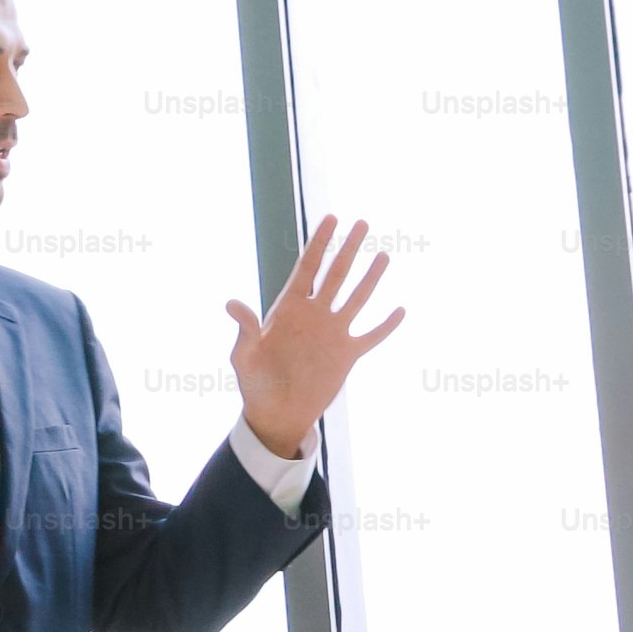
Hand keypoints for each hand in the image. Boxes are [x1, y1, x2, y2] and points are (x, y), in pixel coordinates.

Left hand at [225, 216, 405, 458]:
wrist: (276, 413)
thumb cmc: (254, 384)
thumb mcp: (245, 356)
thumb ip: (246, 330)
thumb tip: (232, 304)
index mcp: (289, 309)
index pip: (308, 268)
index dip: (319, 243)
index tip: (330, 218)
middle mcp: (314, 315)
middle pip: (335, 274)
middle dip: (348, 248)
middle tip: (362, 223)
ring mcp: (332, 333)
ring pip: (357, 298)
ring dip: (371, 277)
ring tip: (384, 254)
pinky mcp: (347, 355)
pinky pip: (371, 336)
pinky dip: (386, 325)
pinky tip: (400, 310)